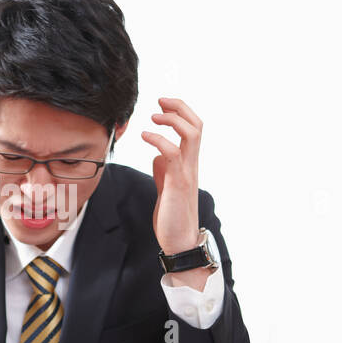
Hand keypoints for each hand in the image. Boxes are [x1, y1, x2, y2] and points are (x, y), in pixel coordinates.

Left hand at [141, 97, 205, 289]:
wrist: (180, 241)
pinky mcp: (178, 184)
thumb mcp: (167, 187)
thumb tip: (158, 155)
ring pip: (191, 135)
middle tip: (160, 100)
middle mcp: (192, 165)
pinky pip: (172, 154)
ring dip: (172, 120)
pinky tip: (144, 136)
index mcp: (189, 164)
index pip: (194, 129)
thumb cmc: (173, 216)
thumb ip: (165, 170)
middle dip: (180, 107)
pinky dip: (158, 140)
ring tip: (153, 116)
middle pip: (197, 125)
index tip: (162, 105)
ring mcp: (187, 173)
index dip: (181, 112)